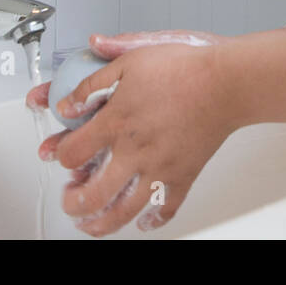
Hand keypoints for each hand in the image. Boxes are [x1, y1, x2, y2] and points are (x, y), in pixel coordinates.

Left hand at [24, 32, 236, 236]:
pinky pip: (166, 208)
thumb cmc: (184, 68)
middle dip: (73, 203)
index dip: (59, 156)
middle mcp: (134, 151)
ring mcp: (159, 168)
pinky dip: (153, 221)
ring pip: (124, 210)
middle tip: (69, 201)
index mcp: (116, 122)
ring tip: (92, 225)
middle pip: (93, 193)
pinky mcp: (183, 175)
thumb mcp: (131, 60)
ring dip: (102, 223)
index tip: (60, 154)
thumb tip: (68, 101)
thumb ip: (94, 81)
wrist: (226, 82)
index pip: (73, 153)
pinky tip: (144, 222)